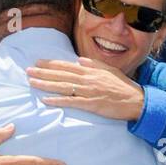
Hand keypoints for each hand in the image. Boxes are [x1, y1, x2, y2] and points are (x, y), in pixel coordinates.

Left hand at [27, 57, 144, 121]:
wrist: (136, 101)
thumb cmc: (123, 86)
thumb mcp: (109, 70)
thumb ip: (94, 64)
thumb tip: (80, 60)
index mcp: (91, 70)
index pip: (67, 66)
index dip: (51, 64)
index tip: (38, 62)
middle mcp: (88, 79)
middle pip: (61, 75)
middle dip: (43, 73)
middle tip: (28, 71)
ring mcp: (89, 91)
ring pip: (63, 86)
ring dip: (46, 84)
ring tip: (32, 82)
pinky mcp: (91, 104)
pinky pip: (71, 102)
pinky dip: (58, 100)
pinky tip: (46, 100)